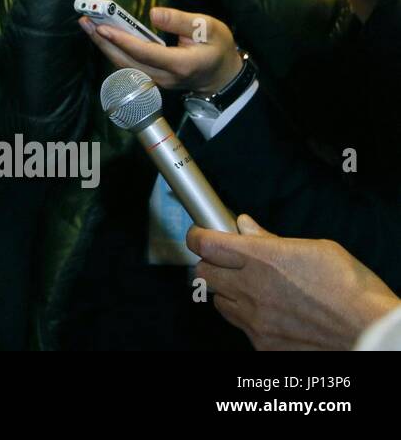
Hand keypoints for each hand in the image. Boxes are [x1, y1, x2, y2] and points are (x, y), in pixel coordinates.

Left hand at [79, 6, 243, 93]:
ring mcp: (156, 82)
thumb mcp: (209, 28)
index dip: (122, 40)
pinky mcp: (151, 80)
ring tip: (88, 25)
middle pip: (127, 61)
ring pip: (124, 65)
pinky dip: (113, 50)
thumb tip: (153, 13)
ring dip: (104, 46)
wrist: (221, 76)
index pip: (145, 53)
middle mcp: (164, 77)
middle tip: (86, 21)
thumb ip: (180, 21)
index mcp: (181, 64)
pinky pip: (127, 66)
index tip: (103, 27)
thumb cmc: (218, 48)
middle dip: (103, 41)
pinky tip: (102, 36)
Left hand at [187, 215, 400, 350]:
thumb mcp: (315, 248)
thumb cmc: (352, 289)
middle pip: (203, 273)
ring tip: (253, 290)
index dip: (198, 236)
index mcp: (261, 259)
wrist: (371, 331)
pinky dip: (249, 319)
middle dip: (211, 264)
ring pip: (218, 302)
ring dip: (228, 293)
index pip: (205, 243)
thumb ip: (271, 239)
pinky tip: (270, 314)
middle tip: (227, 262)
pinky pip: (241, 328)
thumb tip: (245, 226)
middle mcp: (251, 289)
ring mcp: (255, 320)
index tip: (201, 235)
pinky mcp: (263, 344)